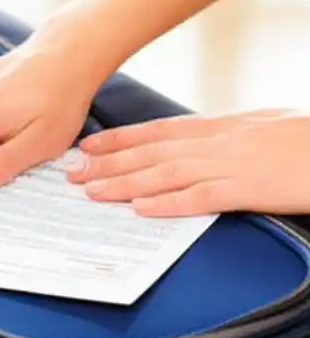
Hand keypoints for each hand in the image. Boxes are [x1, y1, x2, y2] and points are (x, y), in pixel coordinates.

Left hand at [68, 109, 309, 216]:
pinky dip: (168, 203)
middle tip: (71, 173)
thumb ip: (232, 137)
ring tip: (90, 192)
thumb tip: (206, 144)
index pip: (160, 131)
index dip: (120, 139)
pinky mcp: (252, 188)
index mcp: (224, 127)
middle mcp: (220, 142)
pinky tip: (140, 210)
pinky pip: (202, 197)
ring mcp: (234, 164)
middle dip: (108, 163)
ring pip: (166, 173)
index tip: (88, 146)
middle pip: (152, 152)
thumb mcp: (267, 128)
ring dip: (124, 184)